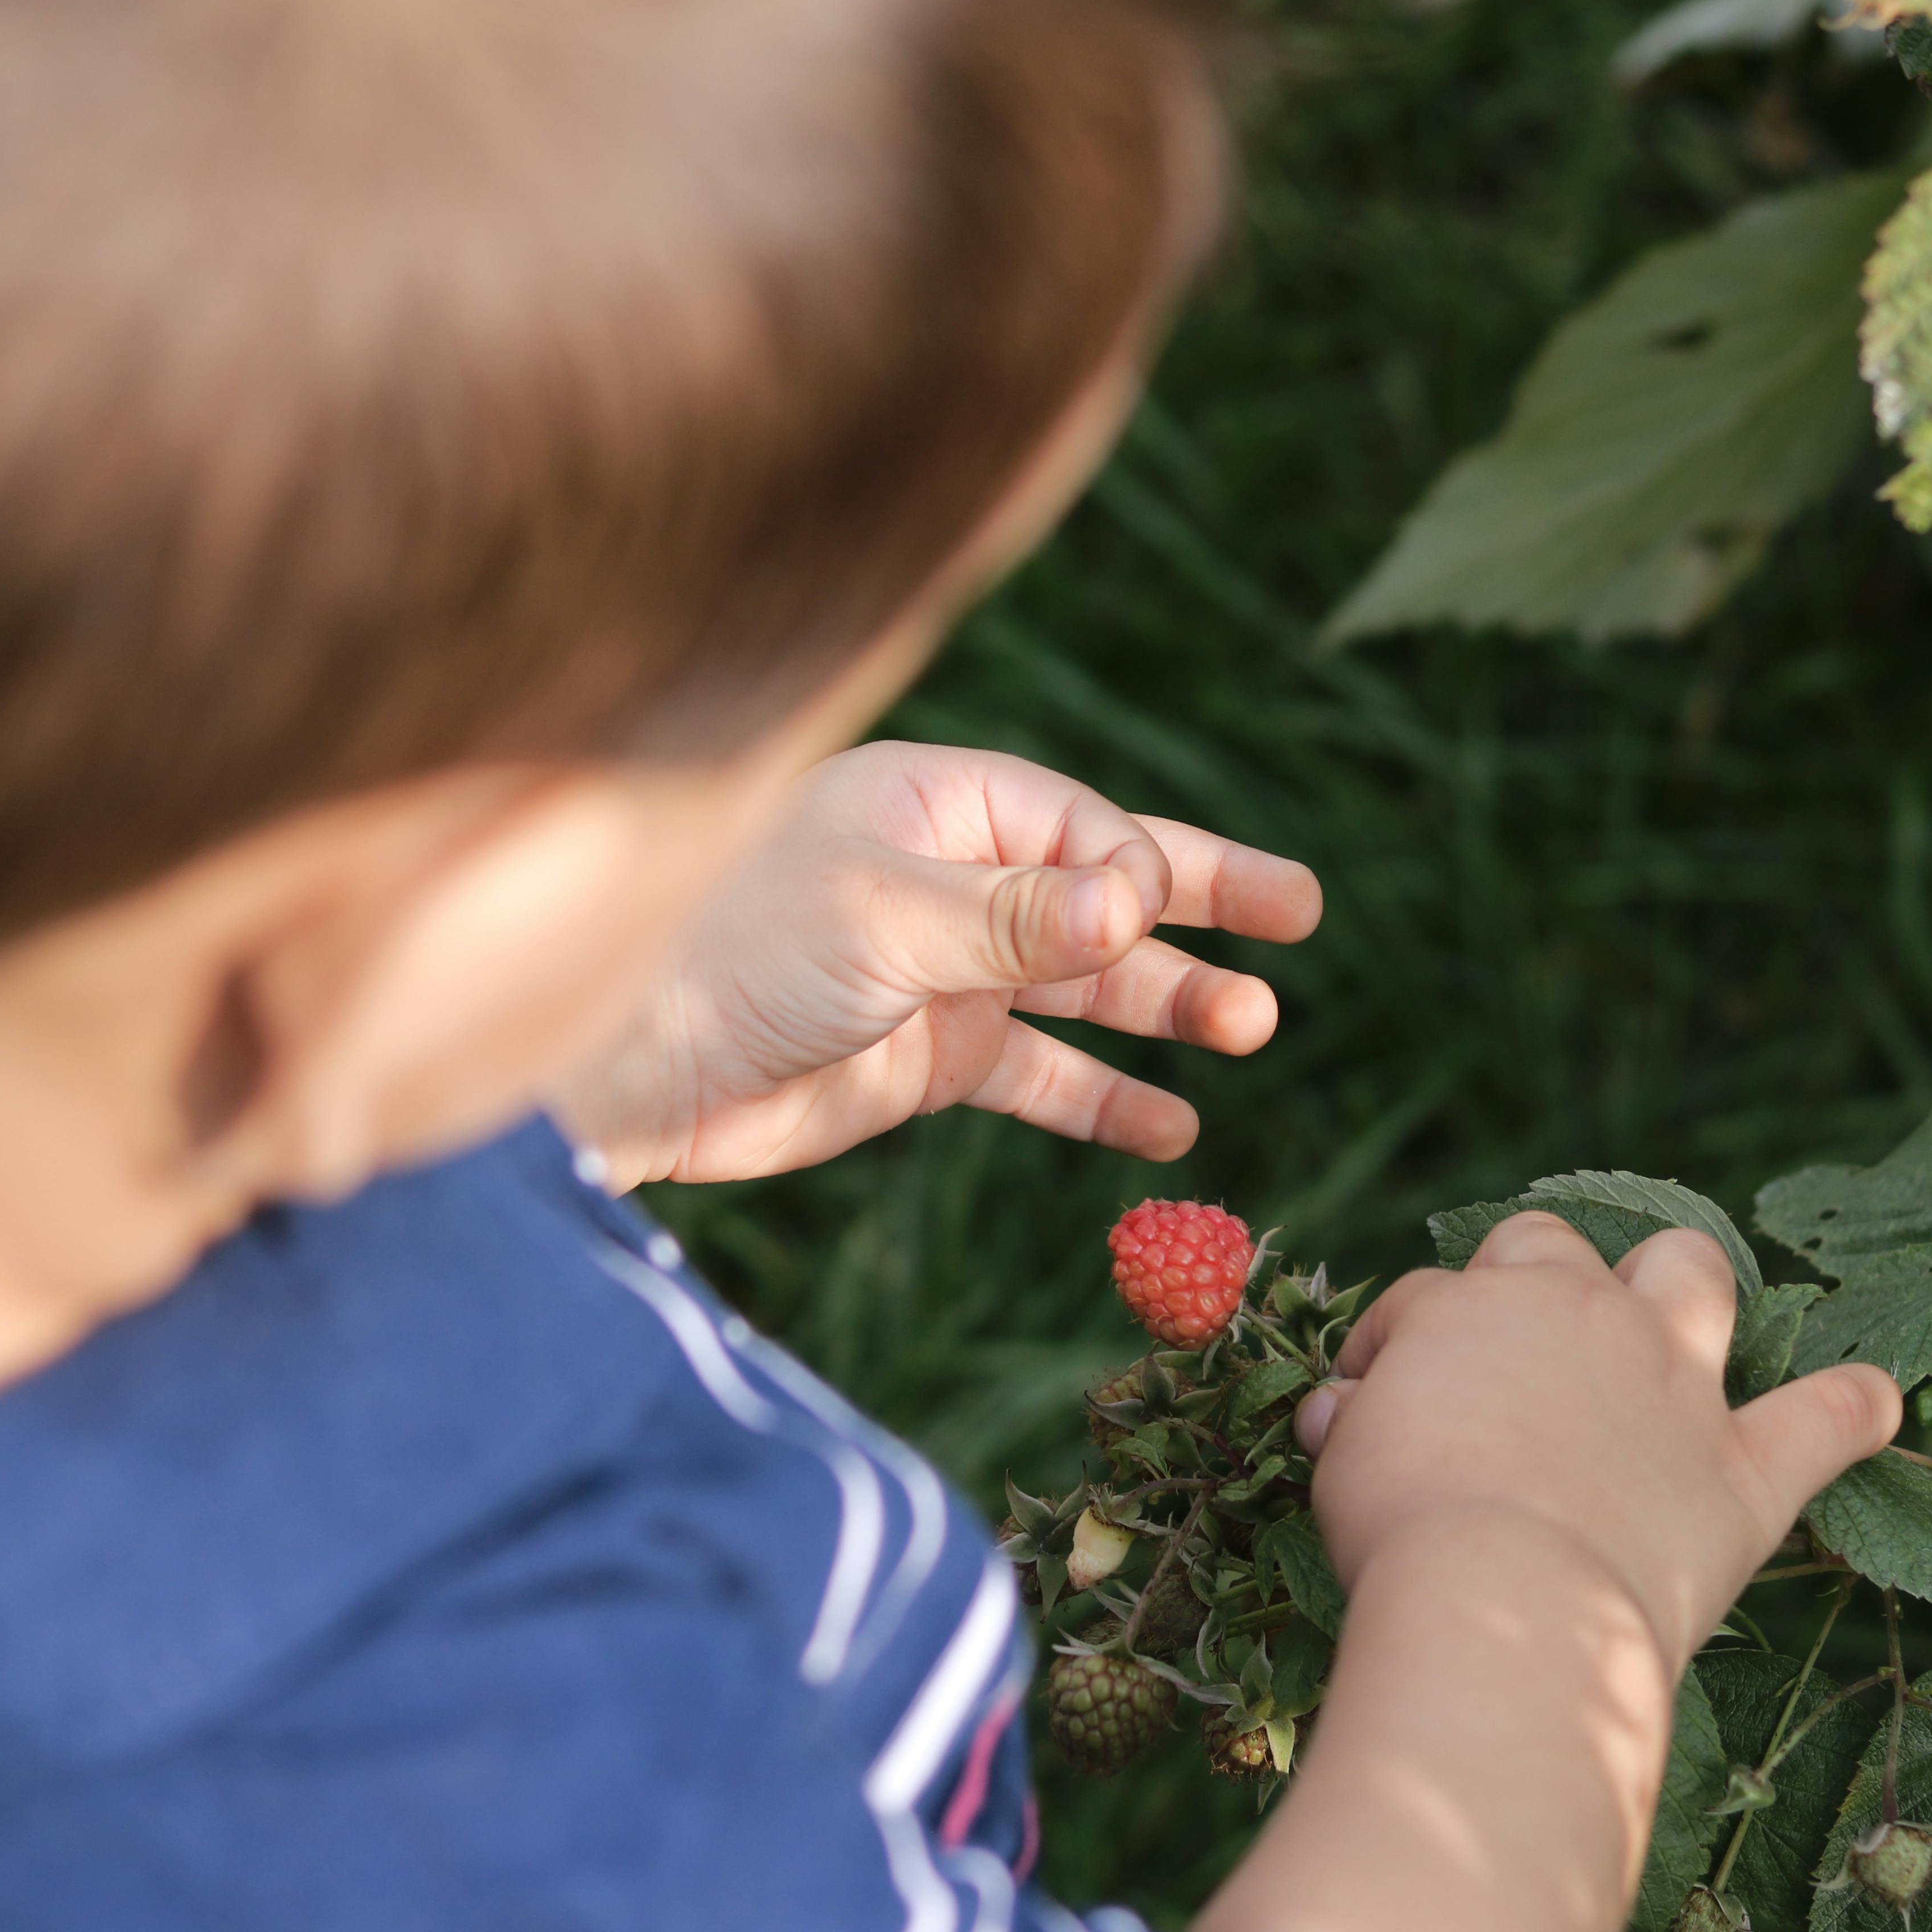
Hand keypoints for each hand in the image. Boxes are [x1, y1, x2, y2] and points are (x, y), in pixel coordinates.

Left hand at [552, 741, 1319, 1186]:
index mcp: (935, 805)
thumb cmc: (735, 949)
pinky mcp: (925, 1057)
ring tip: (1252, 1031)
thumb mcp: (886, 921)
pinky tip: (1173, 1126)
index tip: (1158, 918)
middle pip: (1104, 889)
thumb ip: (1015, 920)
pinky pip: (1040, 1072)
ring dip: (1167, 1008)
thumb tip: (1135, 904)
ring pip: (1085, 985)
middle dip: (1200, 908)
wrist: (631, 1065)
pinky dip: (1103, 1097)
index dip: (1139, 869)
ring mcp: (942, 971)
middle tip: (1301, 920)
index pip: (1080, 825)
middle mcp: (947, 878)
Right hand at [1296, 1213, 1898, 1675]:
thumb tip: (1347, 1414)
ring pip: (1692, 1278)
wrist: (1503, 1598)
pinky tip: (1877, 1400)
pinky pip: (1827, 1418)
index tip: (1375, 1408)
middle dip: (1533, 1284)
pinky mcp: (1744, 1471)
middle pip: (1559, 1250)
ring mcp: (1675, 1385)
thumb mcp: (1347, 1459)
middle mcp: (1584, 1315)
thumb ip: (1362, 1420)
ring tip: (1669, 1324)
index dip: (1397, 1349)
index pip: (1428, 1299)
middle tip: (1508, 1361)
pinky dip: (1856, 1407)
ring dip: (1682, 1287)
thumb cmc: (1403, 1527)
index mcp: (1480, 1305)